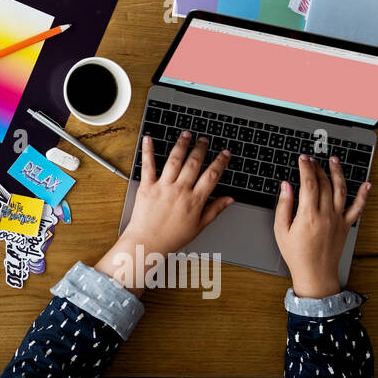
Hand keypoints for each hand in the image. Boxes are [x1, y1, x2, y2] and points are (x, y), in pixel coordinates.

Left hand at [96, 132, 232, 289]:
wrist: (148, 242)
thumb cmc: (173, 237)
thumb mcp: (199, 225)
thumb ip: (215, 209)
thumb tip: (230, 199)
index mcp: (195, 200)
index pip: (212, 176)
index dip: (220, 163)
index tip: (225, 153)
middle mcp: (180, 191)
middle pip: (194, 164)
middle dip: (201, 149)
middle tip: (204, 139)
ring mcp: (163, 187)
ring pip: (174, 161)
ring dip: (181, 145)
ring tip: (187, 134)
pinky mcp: (147, 186)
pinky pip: (148, 165)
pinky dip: (148, 151)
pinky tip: (149, 139)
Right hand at [274, 154, 370, 298]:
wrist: (315, 273)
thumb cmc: (296, 254)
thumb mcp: (281, 230)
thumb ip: (284, 205)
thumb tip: (286, 186)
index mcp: (308, 215)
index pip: (308, 183)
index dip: (305, 168)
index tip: (302, 159)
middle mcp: (326, 215)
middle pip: (324, 184)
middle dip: (317, 168)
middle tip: (311, 159)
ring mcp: (338, 219)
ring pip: (341, 190)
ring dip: (338, 173)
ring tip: (334, 161)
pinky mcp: (346, 225)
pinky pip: (358, 208)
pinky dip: (364, 195)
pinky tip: (367, 185)